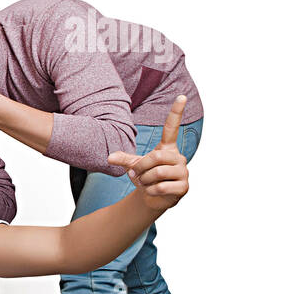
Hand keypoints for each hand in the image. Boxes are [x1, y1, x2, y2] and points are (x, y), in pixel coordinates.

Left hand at [107, 95, 189, 212]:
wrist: (152, 198)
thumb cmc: (145, 177)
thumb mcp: (133, 165)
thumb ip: (123, 158)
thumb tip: (109, 157)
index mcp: (167, 149)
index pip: (171, 128)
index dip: (176, 112)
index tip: (181, 96)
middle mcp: (178, 158)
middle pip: (156, 157)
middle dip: (141, 168)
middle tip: (137, 175)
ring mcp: (183, 172)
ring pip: (158, 173)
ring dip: (145, 180)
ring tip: (145, 183)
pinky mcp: (184, 187)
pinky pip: (161, 187)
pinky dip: (150, 191)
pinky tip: (152, 191)